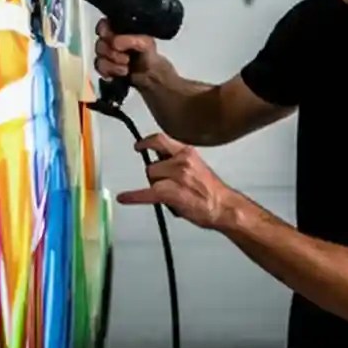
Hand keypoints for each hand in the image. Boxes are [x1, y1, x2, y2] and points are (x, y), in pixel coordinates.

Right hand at [94, 17, 161, 87]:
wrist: (150, 74)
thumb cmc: (148, 53)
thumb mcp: (145, 42)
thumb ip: (130, 40)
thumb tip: (114, 43)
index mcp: (118, 29)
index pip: (103, 24)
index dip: (103, 30)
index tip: (108, 37)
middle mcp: (109, 40)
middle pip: (99, 44)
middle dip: (112, 53)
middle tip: (126, 59)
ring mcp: (105, 55)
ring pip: (99, 58)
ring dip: (112, 65)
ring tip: (126, 69)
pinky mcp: (104, 68)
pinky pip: (99, 69)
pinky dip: (109, 72)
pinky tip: (119, 74)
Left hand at [117, 133, 237, 229]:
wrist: (223, 206)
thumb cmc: (212, 191)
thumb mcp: (197, 166)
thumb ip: (178, 161)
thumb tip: (160, 162)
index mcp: (187, 152)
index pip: (161, 140)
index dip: (146, 142)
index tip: (139, 145)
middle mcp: (181, 161)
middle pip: (152, 165)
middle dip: (155, 176)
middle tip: (166, 187)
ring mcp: (175, 176)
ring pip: (151, 178)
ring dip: (155, 187)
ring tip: (171, 196)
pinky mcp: (170, 193)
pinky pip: (145, 193)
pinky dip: (133, 196)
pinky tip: (124, 198)